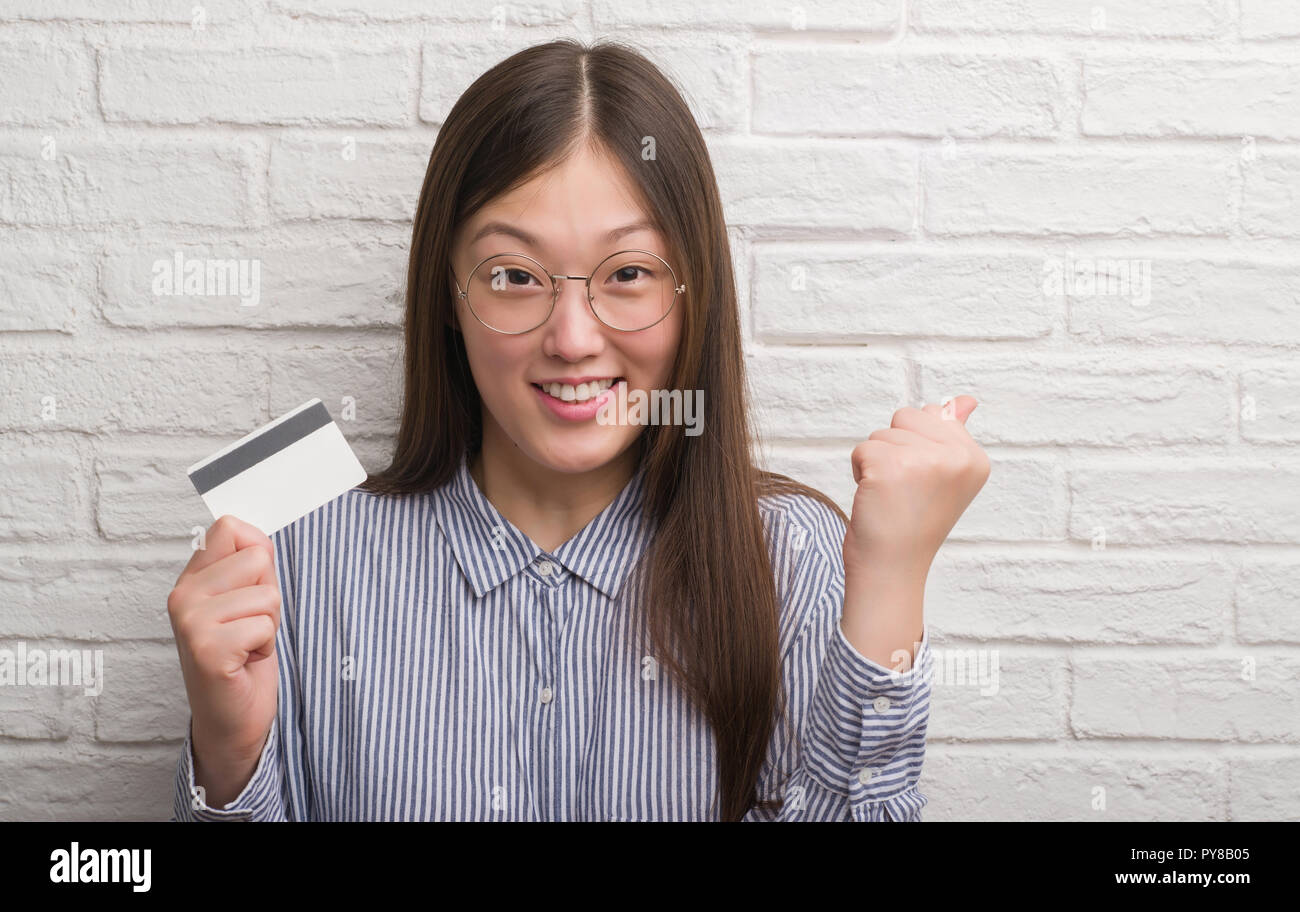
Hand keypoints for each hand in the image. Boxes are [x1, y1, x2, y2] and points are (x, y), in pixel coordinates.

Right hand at [167, 514, 281, 805]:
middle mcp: (182, 596)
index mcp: (191, 580)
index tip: (251, 587)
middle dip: (268, 595)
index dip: (257, 553)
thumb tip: (255, 532)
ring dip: (268, 624)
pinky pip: (265, 625)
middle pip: (257, 558)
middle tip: (249, 627)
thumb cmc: (243, 657)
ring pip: (267, 594)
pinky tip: (244, 661)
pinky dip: (265, 645)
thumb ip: (252, 564)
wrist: (232, 719)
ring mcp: (191, 622)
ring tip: (247, 645)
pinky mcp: (207, 650)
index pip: (229, 527)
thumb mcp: (249, 600)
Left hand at [844, 395, 989, 583]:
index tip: (922, 484)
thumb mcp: (943, 476)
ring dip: (876, 463)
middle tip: (904, 490)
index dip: (915, 448)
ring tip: (891, 496)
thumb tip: (964, 400)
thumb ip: (952, 433)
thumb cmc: (913, 523)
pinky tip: (876, 498)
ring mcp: (925, 461)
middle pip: (906, 416)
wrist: (893, 568)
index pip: (931, 415)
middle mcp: (958, 457)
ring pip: (882, 434)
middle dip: (894, 449)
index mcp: (975, 458)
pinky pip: (862, 449)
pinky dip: (859, 472)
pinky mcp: (890, 467)